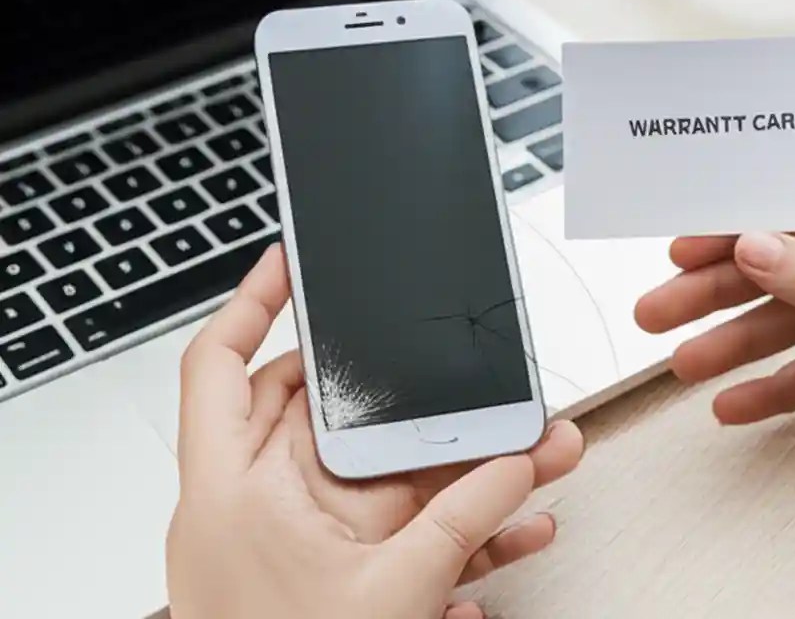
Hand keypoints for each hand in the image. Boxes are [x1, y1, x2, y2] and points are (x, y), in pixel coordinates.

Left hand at [166, 244, 583, 618]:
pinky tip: (511, 528)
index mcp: (234, 492)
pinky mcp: (334, 579)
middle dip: (412, 398)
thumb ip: (467, 514)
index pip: (219, 365)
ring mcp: (296, 545)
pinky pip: (396, 531)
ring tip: (525, 456)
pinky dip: (450, 524)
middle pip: (329, 414)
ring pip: (378, 476)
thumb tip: (524, 456)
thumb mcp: (394, 589)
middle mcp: (256, 508)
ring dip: (452, 467)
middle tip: (470, 381)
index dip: (252, 300)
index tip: (292, 258)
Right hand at [634, 187, 794, 515]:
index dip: (752, 220)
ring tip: (683, 364)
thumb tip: (755, 243)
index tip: (690, 239)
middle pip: (792, 265)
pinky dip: (770, 388)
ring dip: (736, 342)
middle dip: (724, 288)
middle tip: (661, 307)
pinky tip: (731, 404)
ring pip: (791, 320)